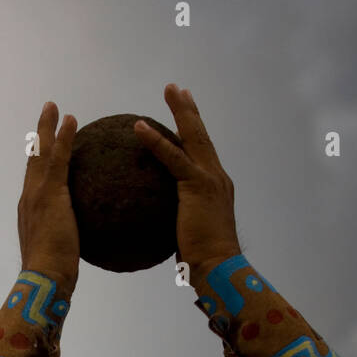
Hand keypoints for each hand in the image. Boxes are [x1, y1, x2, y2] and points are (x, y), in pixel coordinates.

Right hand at [18, 101, 78, 289]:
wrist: (44, 277)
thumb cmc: (53, 274)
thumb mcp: (60, 254)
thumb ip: (67, 243)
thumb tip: (80, 248)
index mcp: (30, 212)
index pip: (34, 180)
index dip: (38, 162)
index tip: (43, 147)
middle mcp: (29, 198)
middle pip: (33, 159)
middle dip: (39, 136)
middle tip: (46, 114)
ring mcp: (37, 194)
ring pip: (42, 153)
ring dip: (48, 128)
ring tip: (55, 108)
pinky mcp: (50, 193)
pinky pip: (59, 158)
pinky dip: (64, 138)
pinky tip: (72, 120)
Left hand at [133, 84, 241, 278]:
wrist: (218, 267)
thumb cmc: (204, 261)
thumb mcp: (188, 236)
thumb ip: (176, 222)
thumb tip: (155, 226)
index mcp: (215, 187)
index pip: (202, 153)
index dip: (194, 131)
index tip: (187, 111)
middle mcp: (216, 177)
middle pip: (201, 136)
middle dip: (189, 110)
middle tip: (178, 89)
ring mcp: (210, 179)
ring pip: (193, 137)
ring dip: (181, 111)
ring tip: (170, 90)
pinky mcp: (197, 185)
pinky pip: (172, 158)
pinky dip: (154, 140)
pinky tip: (138, 127)